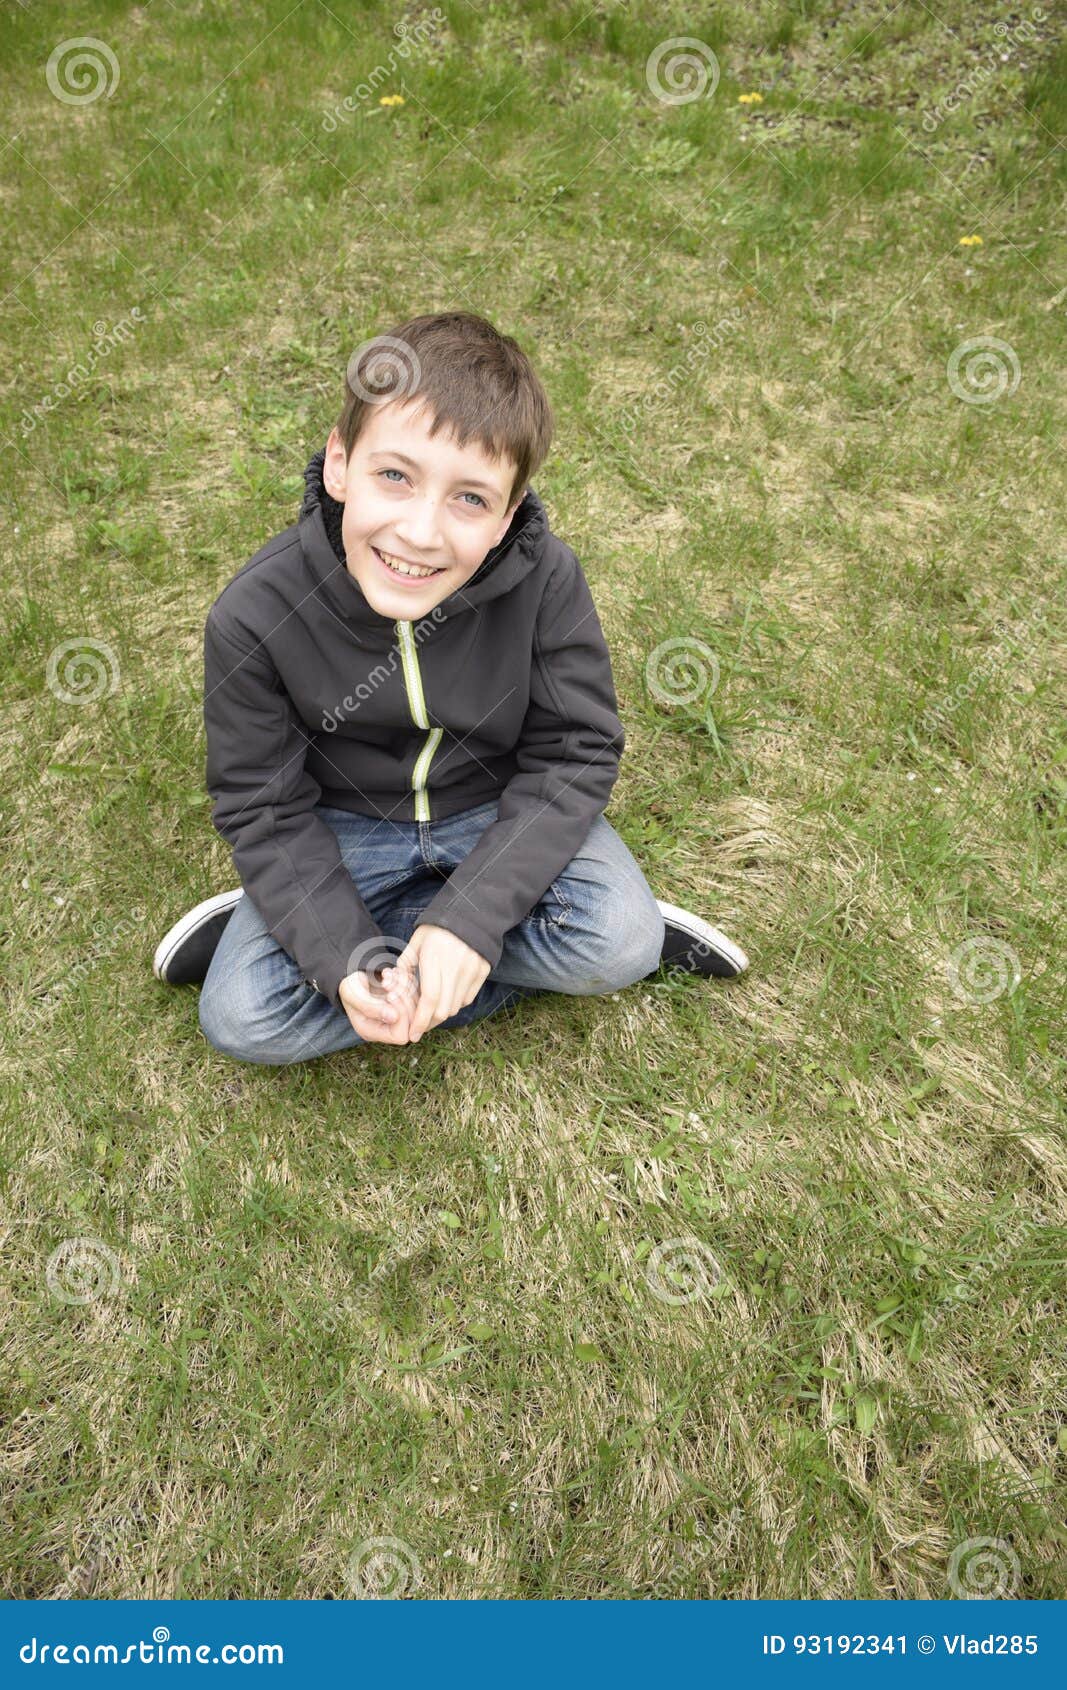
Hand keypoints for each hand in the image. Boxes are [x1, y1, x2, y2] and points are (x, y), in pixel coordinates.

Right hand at [338, 963, 419, 1043]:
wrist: (352, 975)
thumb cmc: (349, 986)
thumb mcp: (353, 995)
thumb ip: (370, 1007)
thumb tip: (394, 1018)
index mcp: (372, 1032)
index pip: (400, 1035)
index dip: (400, 1016)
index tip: (390, 995)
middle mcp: (387, 1027)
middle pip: (412, 1022)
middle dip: (404, 999)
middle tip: (390, 981)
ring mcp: (397, 1016)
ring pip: (417, 1007)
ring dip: (406, 987)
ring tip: (391, 973)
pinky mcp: (404, 1003)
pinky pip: (417, 995)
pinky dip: (409, 981)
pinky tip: (396, 972)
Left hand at [389, 924, 491, 1042]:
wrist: (471, 914)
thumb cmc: (438, 928)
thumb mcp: (416, 942)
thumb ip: (405, 965)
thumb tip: (395, 988)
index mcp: (434, 960)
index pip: (428, 1000)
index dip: (419, 1021)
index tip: (412, 1035)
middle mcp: (455, 968)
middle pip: (443, 1010)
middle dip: (429, 1022)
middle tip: (419, 1027)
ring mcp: (472, 971)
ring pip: (456, 1007)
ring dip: (442, 1014)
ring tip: (431, 1011)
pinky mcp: (482, 972)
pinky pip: (468, 999)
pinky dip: (455, 1003)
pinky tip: (446, 997)